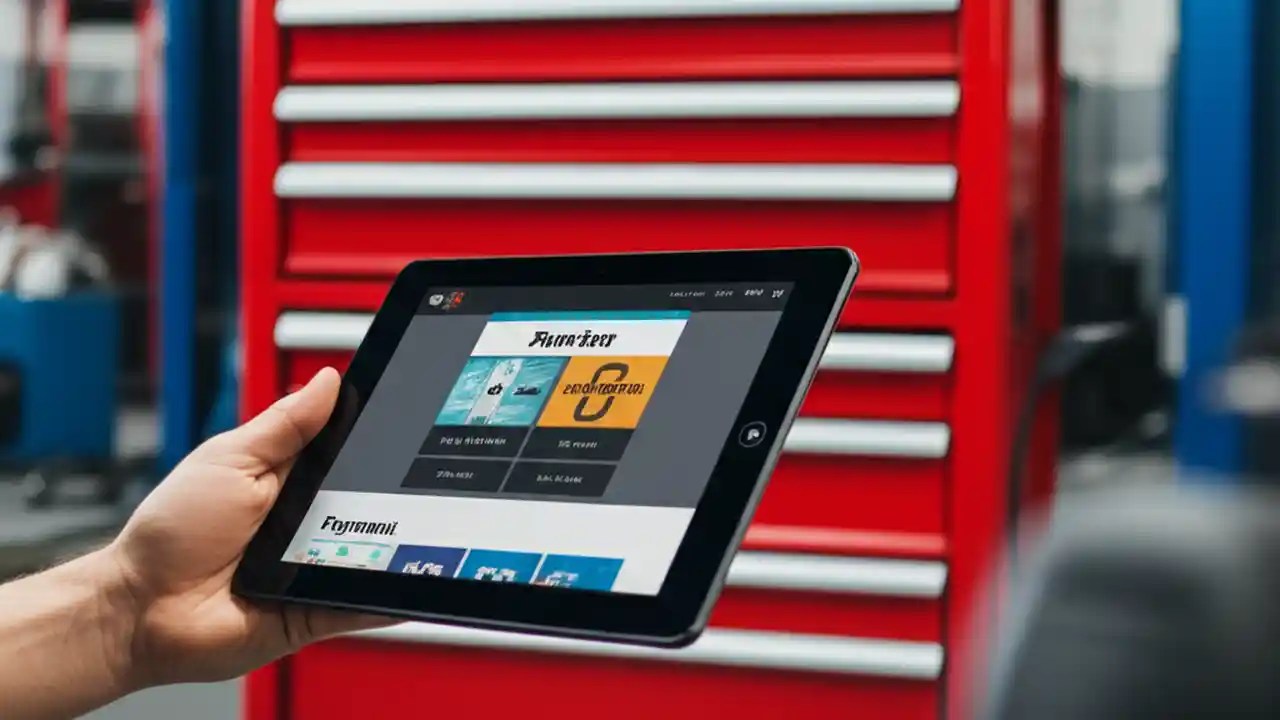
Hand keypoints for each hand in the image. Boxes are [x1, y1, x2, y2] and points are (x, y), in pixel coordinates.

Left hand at [107, 368, 393, 686]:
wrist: (141, 610)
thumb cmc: (171, 533)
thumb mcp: (229, 460)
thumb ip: (285, 425)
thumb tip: (329, 381)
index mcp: (290, 477)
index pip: (348, 449)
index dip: (377, 435)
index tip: (407, 418)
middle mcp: (309, 521)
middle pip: (371, 498)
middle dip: (393, 487)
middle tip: (413, 477)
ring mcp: (316, 566)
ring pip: (376, 549)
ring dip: (395, 540)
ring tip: (416, 524)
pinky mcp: (318, 609)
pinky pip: (365, 602)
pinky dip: (389, 594)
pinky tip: (412, 576)